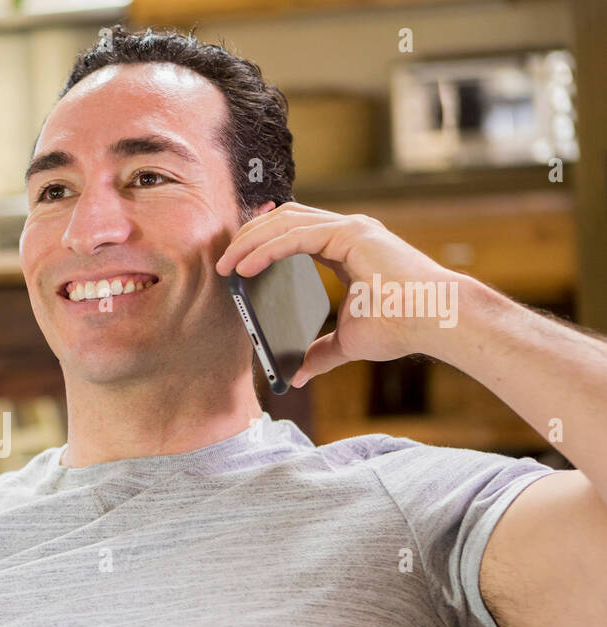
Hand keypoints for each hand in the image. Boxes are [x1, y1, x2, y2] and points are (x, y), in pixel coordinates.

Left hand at [215, 201, 461, 386]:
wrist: (436, 321)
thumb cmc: (402, 327)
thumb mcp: (348, 342)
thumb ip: (320, 353)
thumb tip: (296, 376)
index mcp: (345, 247)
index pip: (293, 231)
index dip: (262, 239)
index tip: (235, 259)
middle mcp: (347, 230)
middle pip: (284, 219)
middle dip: (249, 236)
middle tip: (222, 263)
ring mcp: (350, 229)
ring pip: (286, 222)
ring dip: (250, 241)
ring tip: (226, 265)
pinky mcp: (351, 235)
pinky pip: (297, 237)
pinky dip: (267, 249)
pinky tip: (246, 266)